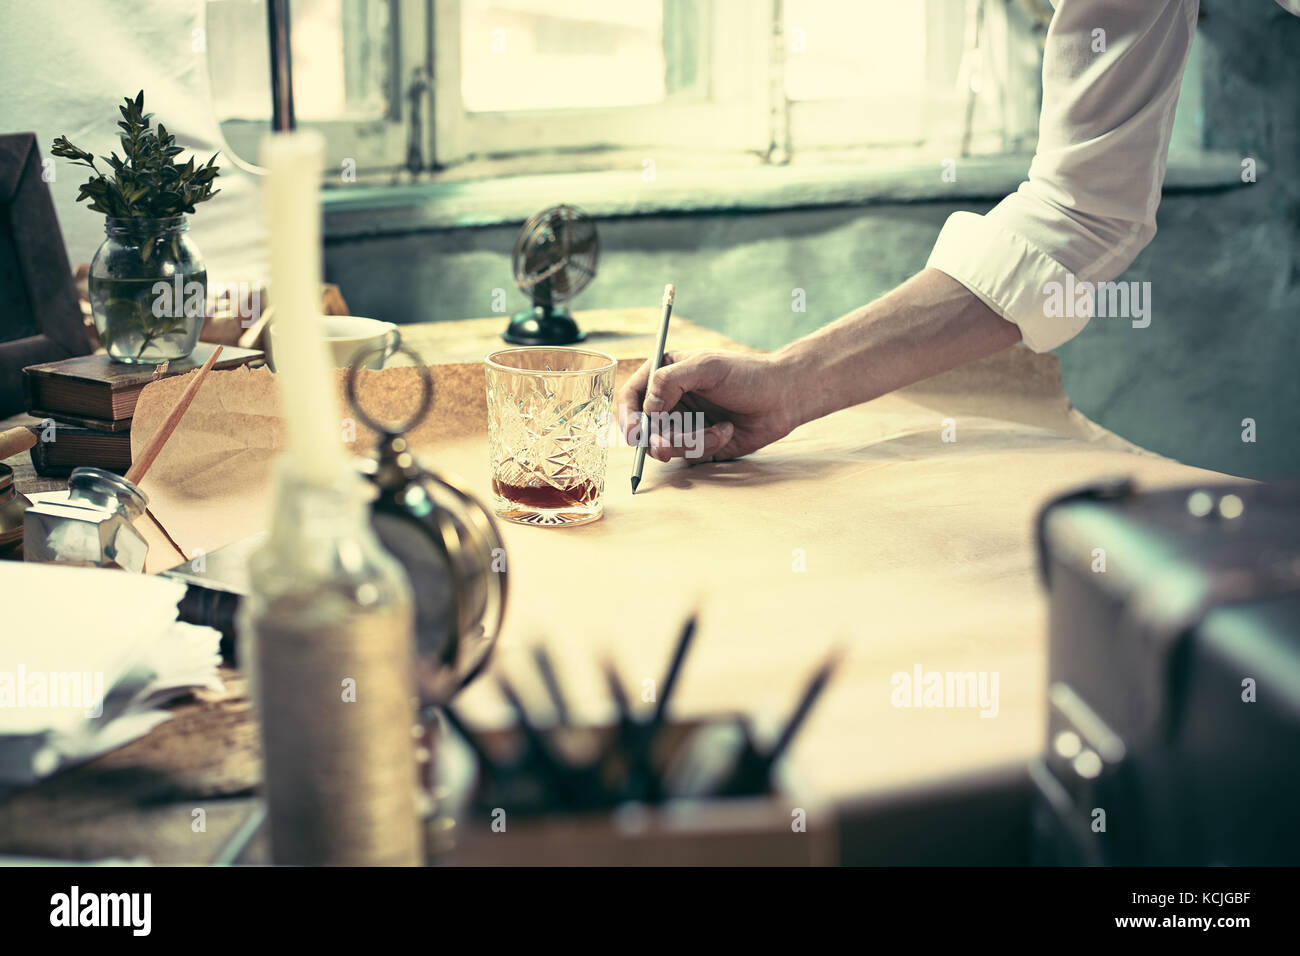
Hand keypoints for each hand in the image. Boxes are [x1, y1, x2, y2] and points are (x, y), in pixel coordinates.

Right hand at [617, 349, 799, 461]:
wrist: (783, 397)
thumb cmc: (747, 374)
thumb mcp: (707, 367)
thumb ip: (670, 381)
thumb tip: (647, 408)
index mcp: (664, 375)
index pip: (631, 397)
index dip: (627, 416)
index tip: (633, 433)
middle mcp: (670, 401)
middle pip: (643, 428)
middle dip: (656, 439)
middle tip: (666, 447)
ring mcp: (683, 424)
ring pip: (665, 446)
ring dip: (691, 441)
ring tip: (719, 428)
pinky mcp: (699, 444)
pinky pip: (689, 455)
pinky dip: (707, 446)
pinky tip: (727, 430)